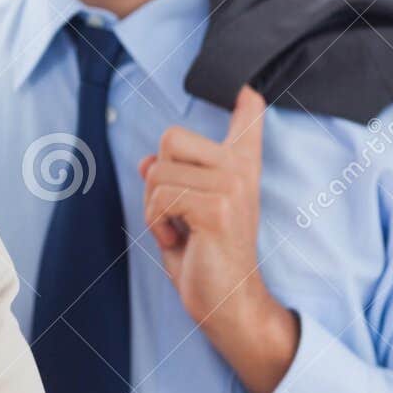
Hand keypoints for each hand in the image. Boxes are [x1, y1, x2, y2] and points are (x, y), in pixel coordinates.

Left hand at [139, 85, 296, 392]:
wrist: (226, 303)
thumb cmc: (203, 259)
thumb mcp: (180, 214)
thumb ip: (168, 183)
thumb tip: (145, 160)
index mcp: (237, 172)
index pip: (247, 128)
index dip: (246, 108)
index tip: (248, 89)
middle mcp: (239, 173)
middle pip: (170, 139)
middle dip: (157, 177)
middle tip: (179, 214)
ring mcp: (231, 187)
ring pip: (158, 172)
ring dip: (154, 206)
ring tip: (182, 231)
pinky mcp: (217, 207)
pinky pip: (159, 197)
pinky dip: (156, 222)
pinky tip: (181, 240)